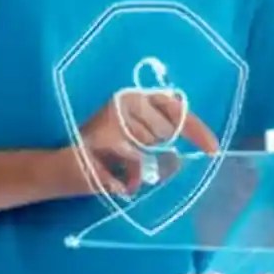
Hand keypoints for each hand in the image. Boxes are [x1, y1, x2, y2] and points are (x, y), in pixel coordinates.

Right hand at [76, 90, 219, 197]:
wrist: (60, 169)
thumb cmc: (103, 159)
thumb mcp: (138, 150)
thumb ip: (160, 147)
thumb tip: (180, 159)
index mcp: (136, 99)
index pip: (175, 107)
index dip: (196, 129)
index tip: (213, 149)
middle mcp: (125, 100)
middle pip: (164, 129)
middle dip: (156, 149)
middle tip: (132, 155)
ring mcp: (112, 115)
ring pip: (148, 144)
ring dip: (138, 163)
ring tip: (118, 165)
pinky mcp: (101, 134)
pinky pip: (132, 157)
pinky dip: (127, 171)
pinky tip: (115, 174)